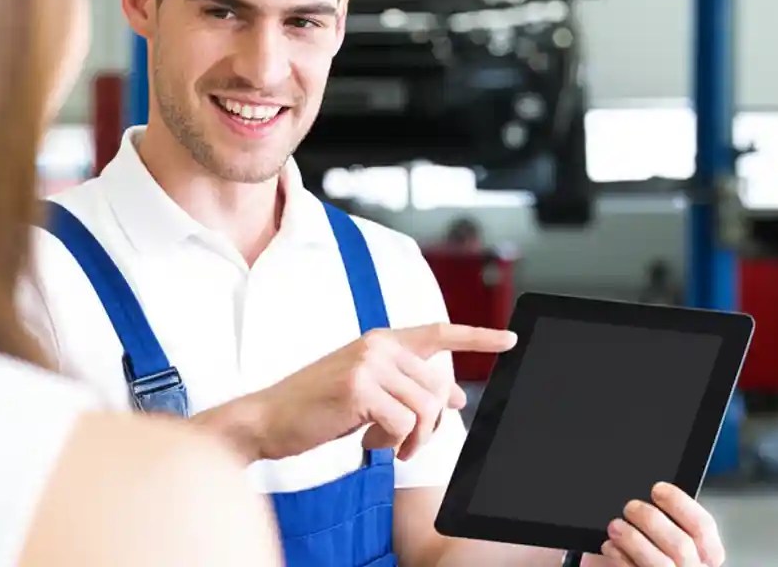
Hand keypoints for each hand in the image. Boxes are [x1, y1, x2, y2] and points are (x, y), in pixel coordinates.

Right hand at [241, 322, 516, 461]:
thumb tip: (454, 399)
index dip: (477, 336)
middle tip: (406, 443)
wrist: (267, 417)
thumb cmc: (315, 407)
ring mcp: (366, 364)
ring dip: (413, 440)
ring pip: (425, 409)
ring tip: (388, 445)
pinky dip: (392, 444)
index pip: (437, 332)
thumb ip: (406, 387)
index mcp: (379, 340)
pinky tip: (369, 443)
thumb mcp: (366, 391)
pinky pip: (403, 425)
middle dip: (431, 425)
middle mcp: (376, 345)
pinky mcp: (358, 389)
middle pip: (436, 388)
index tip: (510, 340)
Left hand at [598, 482, 725, 566]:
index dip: (680, 504)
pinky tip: (610, 547)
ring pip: (660, 563)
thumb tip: (655, 494)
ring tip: (616, 526)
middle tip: (631, 507)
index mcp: (706, 554)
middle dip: (651, 520)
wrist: (640, 565)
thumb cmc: (655, 554)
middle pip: (681, 545)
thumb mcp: (670, 535)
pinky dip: (618, 557)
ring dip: (633, 539)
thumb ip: (668, 520)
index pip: (703, 526)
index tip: (659, 489)